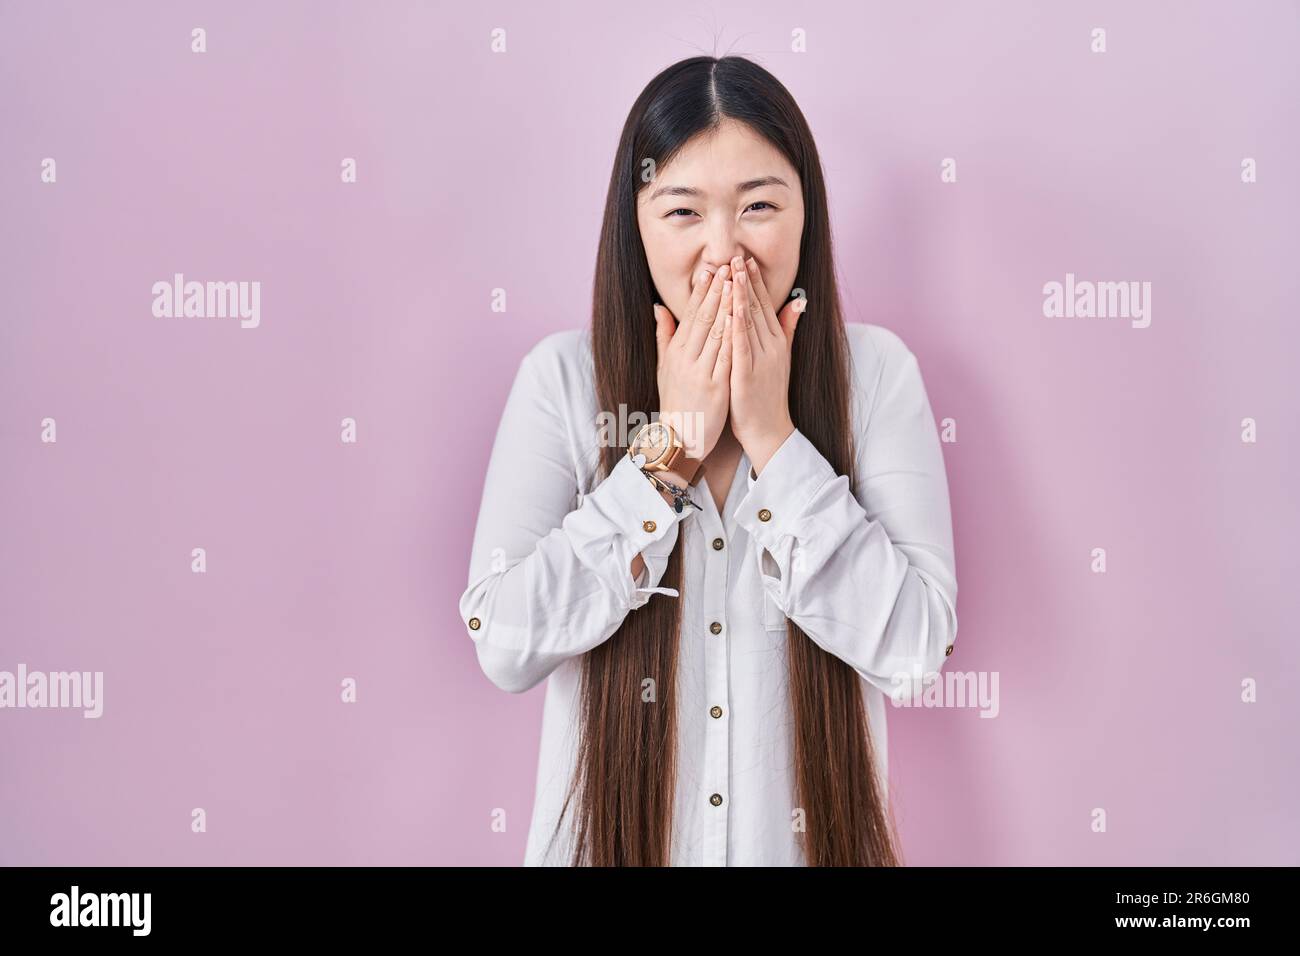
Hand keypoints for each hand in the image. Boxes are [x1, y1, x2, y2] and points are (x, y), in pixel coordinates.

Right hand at [652, 263, 733, 460]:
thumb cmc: (676, 401)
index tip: (710, 270)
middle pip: (704, 319)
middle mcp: (686, 360)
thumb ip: (664, 336)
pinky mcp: (715, 388)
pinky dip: (733, 336)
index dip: (701, 292)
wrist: (680, 439)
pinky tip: (741, 319)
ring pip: (715, 333)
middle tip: (727, 266)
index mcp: (676, 353)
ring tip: (737, 284)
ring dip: (727, 306)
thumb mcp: (664, 368)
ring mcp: (700, 373)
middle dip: (716, 291)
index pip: (690, 315)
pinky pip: (726, 357)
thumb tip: (658, 307)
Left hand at [728, 254, 800, 472]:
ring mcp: (760, 360)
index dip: (754, 282)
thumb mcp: (782, 358)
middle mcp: (771, 347)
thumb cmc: (768, 395)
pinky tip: (731, 309)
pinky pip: (742, 346)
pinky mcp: (748, 374)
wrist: (769, 430)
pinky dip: (737, 326)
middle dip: (745, 281)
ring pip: (749, 322)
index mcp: (776, 342)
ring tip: (732, 272)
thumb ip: (789, 328)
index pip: (764, 306)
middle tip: (736, 256)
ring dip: (740, 295)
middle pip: (757, 308)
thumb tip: (799, 301)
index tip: (744, 260)